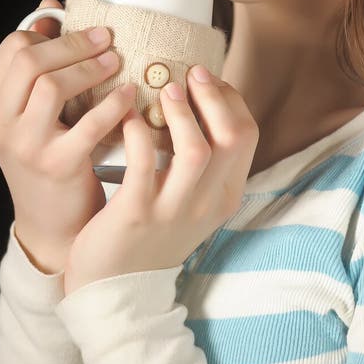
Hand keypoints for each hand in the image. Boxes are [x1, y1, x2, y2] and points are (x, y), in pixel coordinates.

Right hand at [0, 0, 137, 272]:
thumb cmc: (52, 153)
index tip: (85, 29)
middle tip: (107, 38)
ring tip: (117, 62)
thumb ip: (40, 63)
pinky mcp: (56, 165)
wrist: (54, 221)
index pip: (13, 47)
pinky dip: (114, 102)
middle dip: (74, 43)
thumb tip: (50, 8)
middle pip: (29, 60)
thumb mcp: (35, 110)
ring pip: (52, 85)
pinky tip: (131, 94)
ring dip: (91, 67)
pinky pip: (88, 122)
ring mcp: (24, 146)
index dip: (51, 32)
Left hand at [63, 65, 259, 294]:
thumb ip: (203, 160)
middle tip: (191, 73)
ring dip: (181, 112)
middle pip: (232, 137)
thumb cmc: (151, 231)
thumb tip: (201, 96)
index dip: (229, 98)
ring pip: (196, 150)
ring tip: (165, 89)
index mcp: (226, 195)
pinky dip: (137, 130)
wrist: (115, 290)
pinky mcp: (136, 214)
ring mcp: (173, 210)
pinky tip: (128, 115)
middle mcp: (207, 203)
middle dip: (214, 96)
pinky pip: (142, 161)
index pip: (247, 134)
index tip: (207, 78)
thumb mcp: (192, 200)